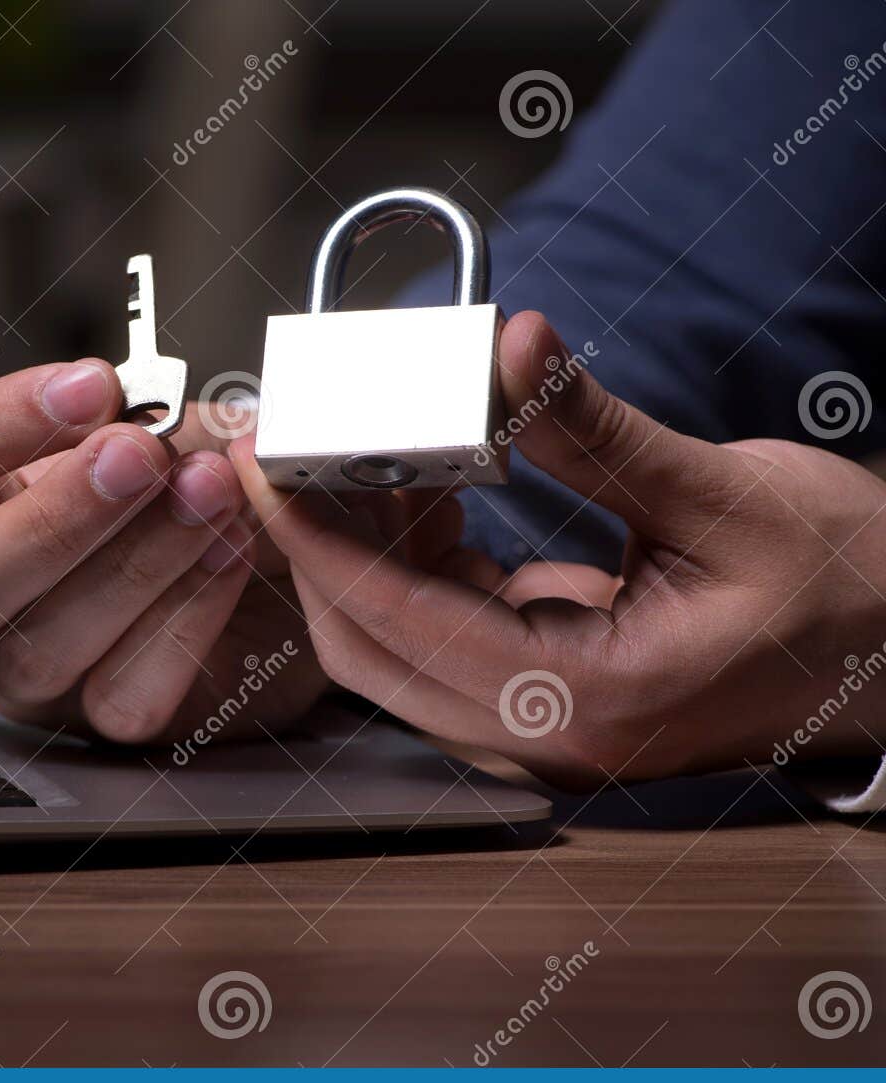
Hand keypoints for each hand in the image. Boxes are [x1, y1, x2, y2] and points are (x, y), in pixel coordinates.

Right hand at [0, 359, 327, 743]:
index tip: (94, 386)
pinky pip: (124, 694)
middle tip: (141, 454)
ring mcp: (22, 673)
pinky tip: (232, 554)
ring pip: (41, 647)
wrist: (271, 560)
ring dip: (136, 561)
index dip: (2, 422)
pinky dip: (186, 617)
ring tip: (208, 492)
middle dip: (58, 513)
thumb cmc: (184, 481)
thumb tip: (148, 407)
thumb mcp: (162, 423)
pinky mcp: (98, 722)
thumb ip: (143, 412)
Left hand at [233, 310, 885, 789]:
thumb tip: (509, 348)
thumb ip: (594, 431)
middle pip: (367, 647)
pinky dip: (414, 566)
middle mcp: (544, 733)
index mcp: (584, 696)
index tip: (256, 466)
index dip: (310, 539)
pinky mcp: (543, 698)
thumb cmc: (848, 587)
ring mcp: (539, 727)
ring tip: (363, 451)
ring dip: (364, 552)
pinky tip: (428, 489)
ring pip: (392, 647)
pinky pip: (439, 637)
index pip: (394, 619)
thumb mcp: (723, 495)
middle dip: (314, 545)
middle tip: (283, 449)